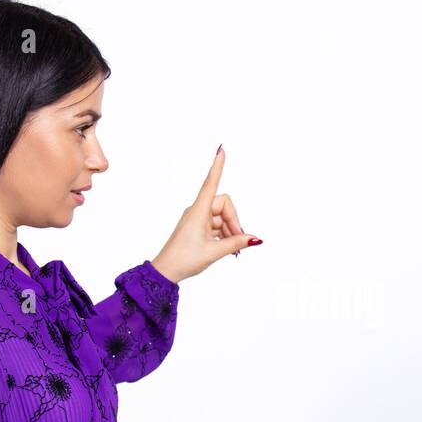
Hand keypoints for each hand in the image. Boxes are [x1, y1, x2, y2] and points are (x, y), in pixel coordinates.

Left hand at [151, 146, 260, 282]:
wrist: (166, 271)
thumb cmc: (184, 259)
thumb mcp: (214, 252)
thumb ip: (237, 243)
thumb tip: (255, 239)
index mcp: (198, 211)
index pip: (210, 183)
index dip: (217, 167)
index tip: (221, 150)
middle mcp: (197, 211)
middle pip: (224, 206)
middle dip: (234, 222)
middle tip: (239, 242)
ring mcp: (197, 219)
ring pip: (222, 218)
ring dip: (230, 231)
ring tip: (233, 251)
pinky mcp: (197, 228)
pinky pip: (216, 226)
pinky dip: (224, 236)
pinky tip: (228, 250)